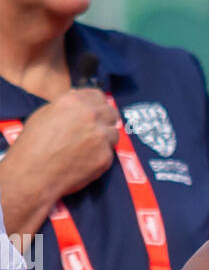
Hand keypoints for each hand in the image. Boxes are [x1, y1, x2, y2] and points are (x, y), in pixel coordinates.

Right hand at [1, 88, 119, 220]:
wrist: (33, 174)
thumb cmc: (33, 145)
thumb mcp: (44, 114)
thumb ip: (66, 105)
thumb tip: (78, 98)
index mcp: (74, 101)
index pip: (98, 96)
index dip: (96, 105)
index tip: (95, 112)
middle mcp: (90, 115)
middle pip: (111, 112)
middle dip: (105, 120)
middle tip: (97, 130)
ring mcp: (100, 136)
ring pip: (114, 133)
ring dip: (105, 139)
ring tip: (89, 148)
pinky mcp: (105, 157)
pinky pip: (109, 153)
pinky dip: (101, 156)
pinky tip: (86, 160)